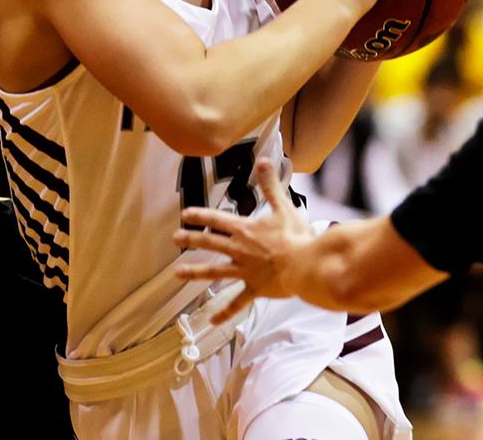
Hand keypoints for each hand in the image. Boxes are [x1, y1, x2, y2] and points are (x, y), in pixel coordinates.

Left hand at [174, 159, 315, 324]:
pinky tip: (211, 321)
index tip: (185, 214)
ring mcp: (244, 270)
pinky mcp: (254, 288)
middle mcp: (239, 249)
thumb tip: (263, 161)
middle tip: (175, 238)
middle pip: (209, 243)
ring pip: (214, 272)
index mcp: (244, 230)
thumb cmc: (297, 236)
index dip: (200, 215)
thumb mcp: (284, 206)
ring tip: (178, 273)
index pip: (217, 220)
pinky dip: (224, 313)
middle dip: (191, 239)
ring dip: (195, 271)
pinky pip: (236, 303)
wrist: (306, 265)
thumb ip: (270, 185)